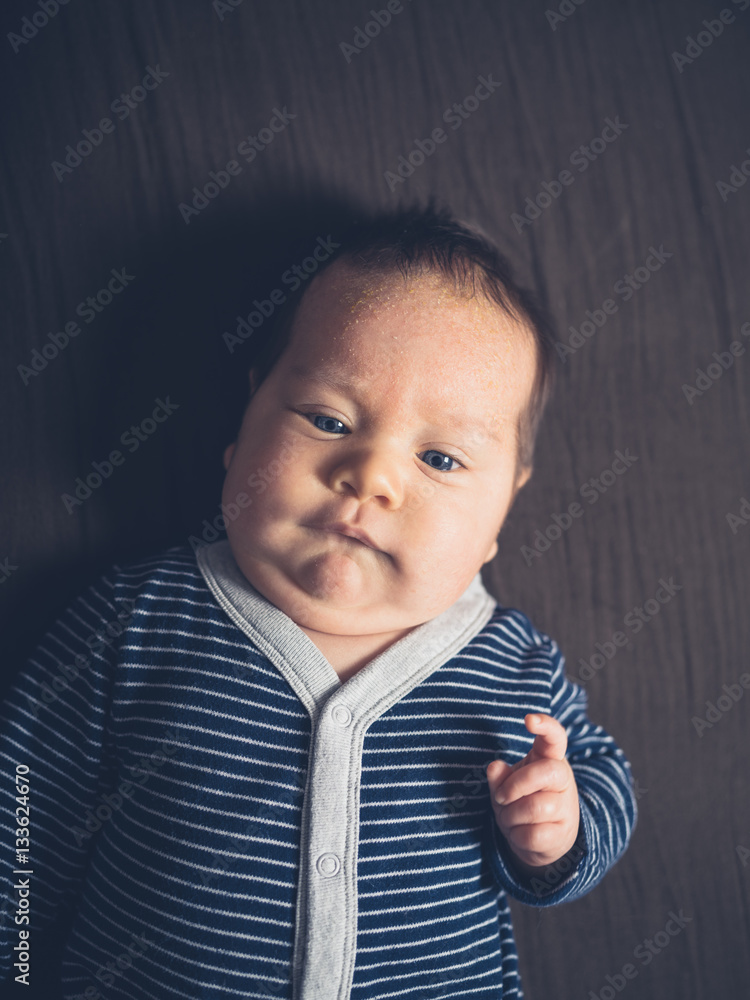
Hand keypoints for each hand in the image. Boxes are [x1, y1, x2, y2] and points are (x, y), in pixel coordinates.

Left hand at [486, 713, 579, 869]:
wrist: (542, 839)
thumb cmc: (521, 800)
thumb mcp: (506, 784)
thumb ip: (499, 776)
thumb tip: (494, 767)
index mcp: (548, 758)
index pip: (555, 736)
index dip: (545, 725)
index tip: (529, 719)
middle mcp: (562, 779)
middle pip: (545, 772)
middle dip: (515, 786)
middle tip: (501, 797)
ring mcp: (566, 807)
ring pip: (535, 807)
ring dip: (510, 816)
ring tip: (509, 817)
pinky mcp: (563, 833)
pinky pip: (533, 834)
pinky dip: (516, 836)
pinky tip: (518, 832)